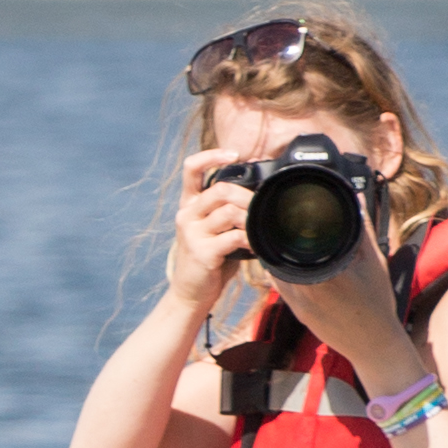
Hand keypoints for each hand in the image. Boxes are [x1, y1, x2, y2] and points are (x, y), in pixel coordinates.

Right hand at [164, 152, 259, 319]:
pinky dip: (250, 239)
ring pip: (229, 212)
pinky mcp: (202, 252)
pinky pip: (233, 237)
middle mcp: (186, 215)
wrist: (190, 294)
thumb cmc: (208, 260)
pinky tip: (255, 245)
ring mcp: (192, 233)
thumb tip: (258, 197)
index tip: (234, 154)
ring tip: (259, 229)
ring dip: (251, 219)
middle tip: (261, 208)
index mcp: (188, 205)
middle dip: (247, 196)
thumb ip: (226, 212)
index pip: (191, 168)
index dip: (212, 155)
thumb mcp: (212, 230)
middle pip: (220, 190)